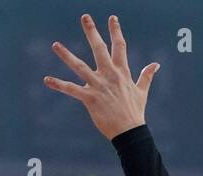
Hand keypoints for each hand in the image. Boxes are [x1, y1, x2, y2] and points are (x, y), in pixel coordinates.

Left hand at [44, 14, 158, 140]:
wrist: (130, 131)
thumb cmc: (135, 112)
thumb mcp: (142, 91)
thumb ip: (146, 76)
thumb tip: (156, 65)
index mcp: (122, 72)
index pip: (119, 46)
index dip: (115, 31)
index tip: (112, 18)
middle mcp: (109, 75)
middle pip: (99, 48)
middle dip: (92, 32)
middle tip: (85, 17)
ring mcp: (98, 85)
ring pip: (79, 66)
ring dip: (66, 55)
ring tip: (55, 45)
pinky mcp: (90, 98)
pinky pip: (71, 89)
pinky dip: (59, 85)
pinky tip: (47, 80)